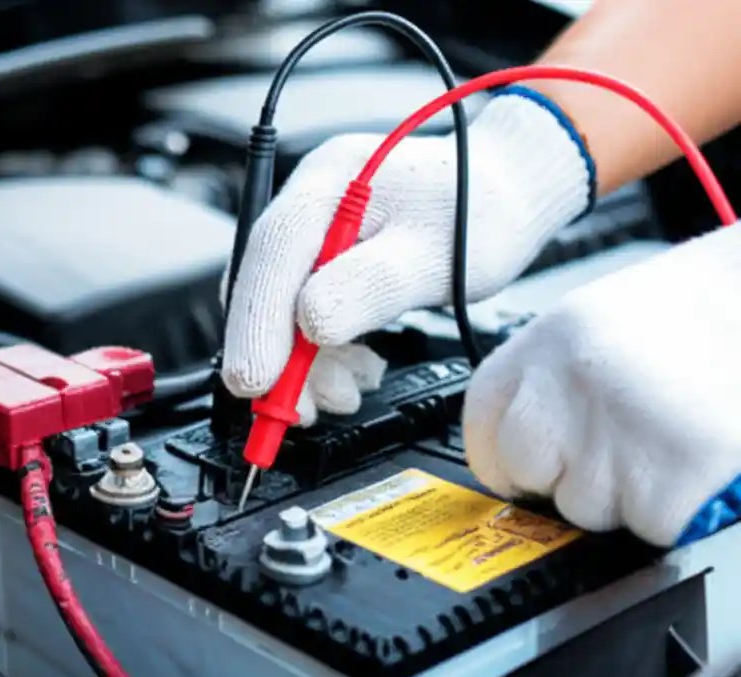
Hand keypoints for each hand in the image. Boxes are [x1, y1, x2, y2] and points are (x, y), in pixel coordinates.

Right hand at [222, 92, 591, 423]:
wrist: (506, 192)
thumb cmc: (479, 211)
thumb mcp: (436, 256)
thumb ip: (372, 285)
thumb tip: (308, 322)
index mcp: (330, 182)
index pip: (272, 254)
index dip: (255, 322)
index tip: (256, 380)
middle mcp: (311, 203)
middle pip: (262, 285)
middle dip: (276, 354)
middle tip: (297, 409)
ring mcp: (315, 231)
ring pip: (279, 307)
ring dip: (304, 363)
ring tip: (347, 392)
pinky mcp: (325, 259)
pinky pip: (303, 313)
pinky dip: (322, 353)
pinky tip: (357, 369)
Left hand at [464, 224, 740, 545]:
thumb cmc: (700, 322)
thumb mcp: (603, 331)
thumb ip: (552, 385)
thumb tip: (517, 444)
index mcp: (548, 341)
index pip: (482, 421)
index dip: (505, 453)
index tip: (529, 464)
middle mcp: (571, 382)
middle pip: (526, 471)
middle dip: (567, 476)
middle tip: (625, 448)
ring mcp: (616, 431)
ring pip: (586, 507)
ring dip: (627, 496)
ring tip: (668, 443)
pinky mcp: (670, 480)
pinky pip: (650, 527)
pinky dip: (678, 514)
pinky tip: (697, 468)